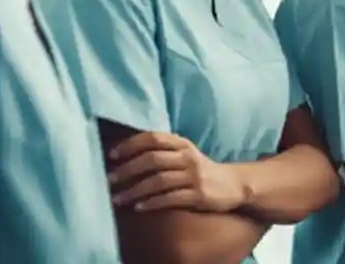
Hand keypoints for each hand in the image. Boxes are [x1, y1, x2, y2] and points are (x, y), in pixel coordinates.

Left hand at [108, 131, 247, 212]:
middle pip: (153, 159)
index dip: (131, 145)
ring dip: (135, 190)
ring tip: (117, 198)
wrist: (234, 184)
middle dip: (128, 169)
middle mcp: (188, 157)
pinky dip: (152, 203)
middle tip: (110, 180)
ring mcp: (194, 176)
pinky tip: (139, 207)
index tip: (112, 155)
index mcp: (183, 144)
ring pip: (158, 180)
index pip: (154, 138)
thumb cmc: (202, 170)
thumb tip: (129, 150)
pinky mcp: (198, 195)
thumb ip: (165, 149)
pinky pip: (170, 198)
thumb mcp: (187, 154)